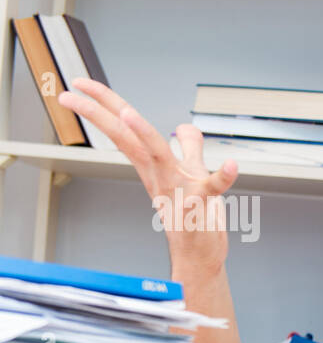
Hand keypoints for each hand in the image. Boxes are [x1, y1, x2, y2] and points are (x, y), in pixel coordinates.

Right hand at [56, 78, 238, 279]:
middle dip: (100, 114)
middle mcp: (161, 175)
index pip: (124, 131)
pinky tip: (231, 165)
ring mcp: (178, 189)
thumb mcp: (190, 175)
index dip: (103, 106)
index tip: (77, 85)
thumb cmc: (193, 216)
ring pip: (159, 157)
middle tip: (71, 93)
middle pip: (128, 137)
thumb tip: (184, 127)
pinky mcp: (201, 206)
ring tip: (128, 114)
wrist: (198, 257)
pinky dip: (222, 177)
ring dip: (145, 136)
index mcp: (155, 167)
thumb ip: (190, 149)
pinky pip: (211, 188)